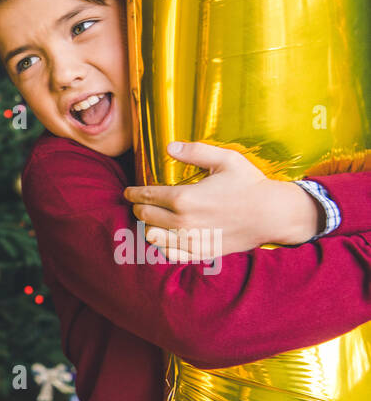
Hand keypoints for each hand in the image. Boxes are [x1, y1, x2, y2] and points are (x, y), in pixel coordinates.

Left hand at [123, 141, 320, 262]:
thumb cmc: (250, 184)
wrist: (272, 214)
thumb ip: (195, 151)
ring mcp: (190, 240)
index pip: (146, 196)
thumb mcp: (226, 160)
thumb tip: (169, 146)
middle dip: (139, 207)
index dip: (133, 193)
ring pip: (152, 237)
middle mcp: (182, 222)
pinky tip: (166, 236)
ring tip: (153, 219)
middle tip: (140, 203)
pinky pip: (168, 254)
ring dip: (148, 226)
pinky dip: (162, 245)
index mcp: (184, 198)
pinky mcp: (198, 253)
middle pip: (145, 216)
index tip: (128, 192)